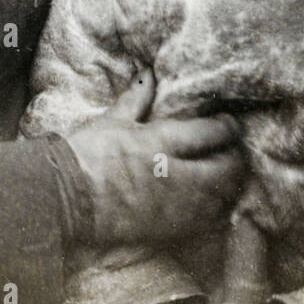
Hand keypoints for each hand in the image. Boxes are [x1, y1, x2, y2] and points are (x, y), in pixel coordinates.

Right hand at [64, 68, 244, 246]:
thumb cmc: (86, 156)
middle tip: (235, 147)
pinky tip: (214, 201)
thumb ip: (136, 98)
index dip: (228, 126)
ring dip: (233, 183)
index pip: (213, 132)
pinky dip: (218, 208)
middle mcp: (177, 175)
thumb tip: (148, 73)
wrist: (66, 201)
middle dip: (237, 155)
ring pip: (224, 196)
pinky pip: (209, 220)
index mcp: (162, 142)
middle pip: (228, 166)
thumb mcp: (113, 121)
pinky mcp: (171, 229)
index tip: (229, 122)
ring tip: (228, 173)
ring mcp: (176, 206)